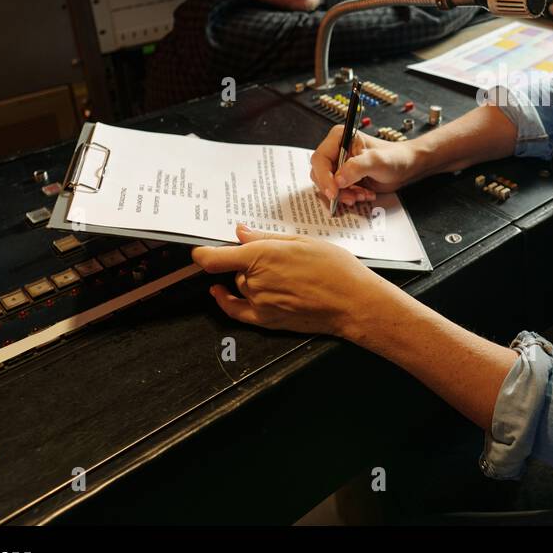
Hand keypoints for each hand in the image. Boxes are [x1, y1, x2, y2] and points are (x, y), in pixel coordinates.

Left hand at [192, 224, 384, 335]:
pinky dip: (225, 302)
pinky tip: (221, 294)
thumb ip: (266, 238)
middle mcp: (256, 280)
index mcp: (262, 255)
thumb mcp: (302, 241)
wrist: (353, 301)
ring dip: (250, 278)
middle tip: (274, 258)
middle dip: (247, 262)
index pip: (214, 258)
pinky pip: (236, 311)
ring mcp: (260, 302)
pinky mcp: (266, 320)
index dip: (202, 253)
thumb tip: (241, 233)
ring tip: (282, 273)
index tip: (199, 250)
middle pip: (235, 269)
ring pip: (241, 286)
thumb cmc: (336, 269)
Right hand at [310, 124, 423, 207]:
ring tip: (362, 194)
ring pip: (328, 186)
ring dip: (344, 194)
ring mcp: (338, 166)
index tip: (334, 191)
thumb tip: (338, 179)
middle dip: (336, 189)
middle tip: (351, 196)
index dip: (324, 177)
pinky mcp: (344, 178)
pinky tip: (364, 194)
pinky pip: (337, 192)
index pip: (320, 159)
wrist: (405, 167)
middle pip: (320, 174)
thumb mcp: (377, 160)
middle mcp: (335, 150)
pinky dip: (349, 197)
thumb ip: (357, 167)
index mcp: (339, 137)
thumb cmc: (394, 157)